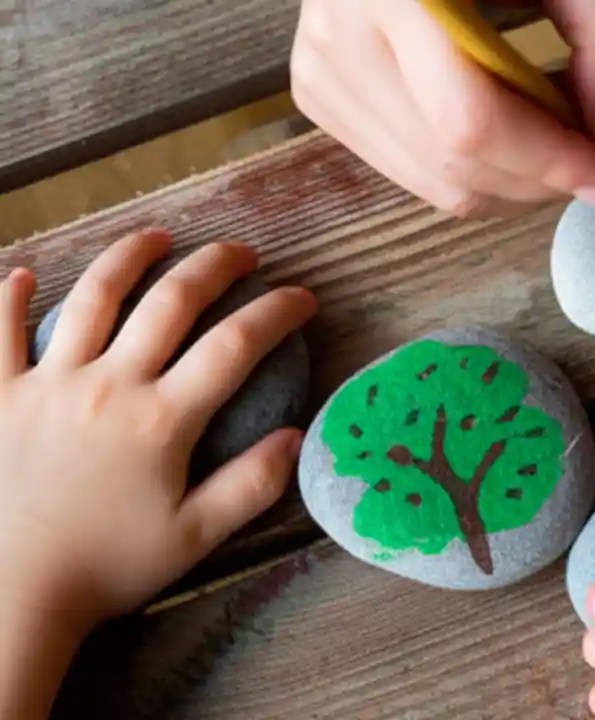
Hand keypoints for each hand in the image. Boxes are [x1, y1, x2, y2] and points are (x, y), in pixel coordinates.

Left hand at [0, 230, 316, 630]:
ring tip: (157, 236)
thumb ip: (251, 484)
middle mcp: (109, 385)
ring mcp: (47, 384)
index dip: (276, 312)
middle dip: (214, 266)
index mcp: (163, 420)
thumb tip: (297, 435)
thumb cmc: (108, 567)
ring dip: (130, 257)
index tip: (302, 296)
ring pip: (93, 297)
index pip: (235, 346)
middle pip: (171, 302)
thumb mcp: (195, 537)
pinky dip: (7, 296)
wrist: (10, 591)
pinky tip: (21, 273)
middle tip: (242, 252)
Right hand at [290, 0, 594, 215]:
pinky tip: (503, 124)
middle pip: (452, 163)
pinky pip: (409, 172)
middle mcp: (341, 31)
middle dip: (539, 181)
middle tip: (593, 158)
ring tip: (551, 132)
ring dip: (512, 182)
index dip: (548, 162)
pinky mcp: (320, 93)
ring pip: (433, 184)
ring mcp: (321, 68)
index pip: (468, 119)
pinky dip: (472, 171)